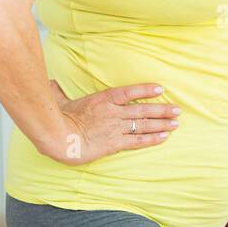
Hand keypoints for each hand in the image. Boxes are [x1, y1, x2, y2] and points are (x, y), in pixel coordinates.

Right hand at [40, 80, 178, 164]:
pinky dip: (152, 138)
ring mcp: (115, 127)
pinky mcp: (115, 143)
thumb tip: (50, 83)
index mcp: (102, 100)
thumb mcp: (58, 102)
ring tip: (176, 123)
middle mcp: (113, 112)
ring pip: (144, 124)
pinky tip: (163, 137)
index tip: (160, 88)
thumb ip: (57, 92)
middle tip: (177, 110)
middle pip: (143, 109)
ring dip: (162, 124)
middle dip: (162, 109)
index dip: (146, 89)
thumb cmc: (57, 119)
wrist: (60, 137)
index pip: (129, 92)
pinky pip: (138, 141)